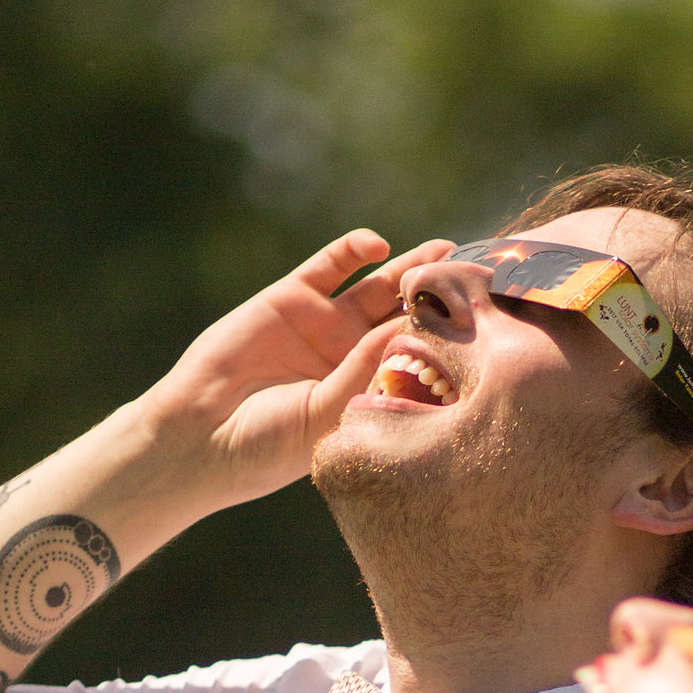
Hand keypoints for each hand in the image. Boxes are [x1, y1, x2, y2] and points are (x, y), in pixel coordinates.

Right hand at [145, 228, 453, 513]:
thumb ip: (366, 372)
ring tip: (444, 250)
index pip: (423, 358)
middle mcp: (353, 355)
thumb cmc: (268, 446)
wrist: (200, 435)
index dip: (454, 339)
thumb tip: (408, 328)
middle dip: (441, 296)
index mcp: (371, 392)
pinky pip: (331, 264)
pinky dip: (354, 249)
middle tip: (481, 273)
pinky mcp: (291, 297)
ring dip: (410, 267)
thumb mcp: (327, 414)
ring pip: (379, 286)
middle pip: (409, 316)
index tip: (492, 322)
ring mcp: (324, 324)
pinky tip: (379, 246)